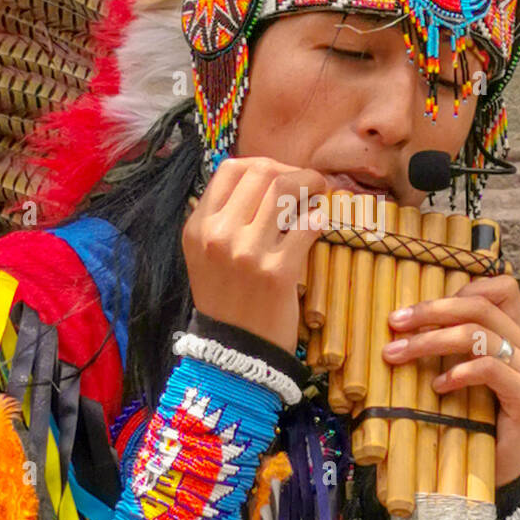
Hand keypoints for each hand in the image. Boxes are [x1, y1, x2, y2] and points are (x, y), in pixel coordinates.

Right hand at [183, 157, 329, 354]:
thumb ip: (225, 218)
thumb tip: (264, 177)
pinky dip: (320, 218)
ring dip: (311, 185)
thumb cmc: (228, 301)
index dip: (264, 164)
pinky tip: (321, 223)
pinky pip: (307, 226)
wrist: (236, 354)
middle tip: (310, 184)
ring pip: (285, 190)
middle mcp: (217, 234)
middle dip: (293, 170)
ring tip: (320, 195)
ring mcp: (246, 253)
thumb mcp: (207, 256)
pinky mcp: (276, 272)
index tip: (283, 176)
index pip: (231, 169)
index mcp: (198, 227)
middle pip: (262, 173)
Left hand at [382, 274, 519, 486]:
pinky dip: (457, 371)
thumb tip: (404, 319)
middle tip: (394, 324)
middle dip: (430, 312)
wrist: (496, 472)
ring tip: (398, 355)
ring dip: (430, 341)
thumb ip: (450, 345)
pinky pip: (489, 368)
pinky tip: (438, 385)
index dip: (458, 290)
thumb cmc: (472, 421)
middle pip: (480, 307)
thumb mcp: (458, 374)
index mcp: (516, 335)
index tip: (415, 311)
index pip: (500, 288)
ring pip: (477, 334)